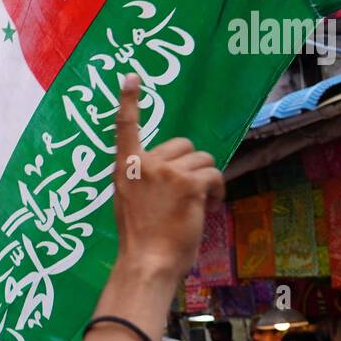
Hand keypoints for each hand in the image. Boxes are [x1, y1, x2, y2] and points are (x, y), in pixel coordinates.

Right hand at [113, 74, 223, 281]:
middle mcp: (143, 165)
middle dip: (191, 166)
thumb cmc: (140, 241)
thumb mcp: (129, 203)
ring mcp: (166, 172)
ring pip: (202, 160)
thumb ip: (142, 181)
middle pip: (181, 145)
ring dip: (206, 180)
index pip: (124, 128)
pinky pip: (214, 175)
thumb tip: (168, 173)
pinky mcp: (189, 183)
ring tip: (199, 205)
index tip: (131, 77)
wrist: (146, 262)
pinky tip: (208, 208)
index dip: (128, 101)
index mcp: (124, 169)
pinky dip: (216, 192)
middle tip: (189, 193)